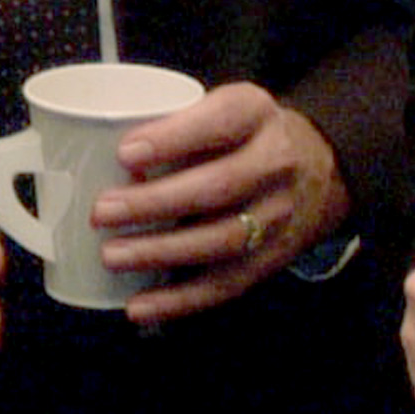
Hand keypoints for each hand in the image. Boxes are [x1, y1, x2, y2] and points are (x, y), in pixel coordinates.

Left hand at [96, 83, 342, 327]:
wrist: (317, 167)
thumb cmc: (243, 135)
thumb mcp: (222, 107)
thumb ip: (175, 125)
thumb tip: (97, 158)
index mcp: (255, 114)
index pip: (220, 123)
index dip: (173, 139)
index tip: (125, 153)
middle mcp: (275, 163)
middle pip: (219, 187)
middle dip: (155, 203)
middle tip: (103, 211)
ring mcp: (277, 215)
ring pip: (222, 240)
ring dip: (162, 252)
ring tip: (112, 255)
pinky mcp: (272, 258)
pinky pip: (226, 285)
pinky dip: (179, 301)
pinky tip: (139, 306)